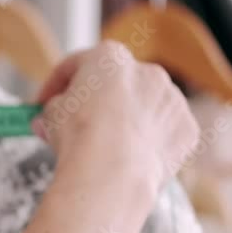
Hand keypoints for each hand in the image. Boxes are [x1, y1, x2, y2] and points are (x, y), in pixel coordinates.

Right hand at [32, 41, 199, 198]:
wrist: (112, 174)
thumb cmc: (80, 138)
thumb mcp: (51, 115)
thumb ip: (55, 108)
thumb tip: (54, 116)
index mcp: (110, 58)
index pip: (77, 65)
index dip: (55, 85)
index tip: (44, 104)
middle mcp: (147, 71)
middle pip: (116, 85)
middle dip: (96, 103)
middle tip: (74, 127)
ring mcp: (172, 100)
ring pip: (144, 108)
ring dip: (125, 122)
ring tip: (104, 149)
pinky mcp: (186, 130)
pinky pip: (163, 133)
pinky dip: (147, 144)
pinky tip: (128, 161)